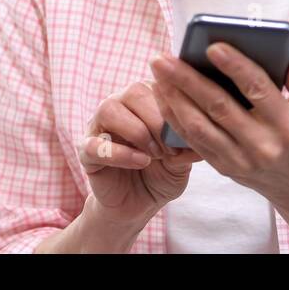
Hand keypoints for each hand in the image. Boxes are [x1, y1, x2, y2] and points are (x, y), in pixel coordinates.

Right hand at [78, 81, 203, 224]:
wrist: (139, 205)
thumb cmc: (161, 174)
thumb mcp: (182, 159)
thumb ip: (189, 142)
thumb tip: (202, 128)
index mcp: (144, 99)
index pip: (158, 84)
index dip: (174, 107)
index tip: (189, 133)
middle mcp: (119, 105)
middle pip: (133, 91)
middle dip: (156, 120)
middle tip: (170, 147)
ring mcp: (98, 126)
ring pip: (109, 109)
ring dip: (137, 131)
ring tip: (154, 154)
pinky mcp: (86, 151)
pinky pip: (95, 145)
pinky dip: (121, 154)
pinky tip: (141, 162)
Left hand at [149, 44, 288, 210]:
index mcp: (288, 124)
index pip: (258, 89)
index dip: (235, 67)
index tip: (212, 46)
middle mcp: (262, 145)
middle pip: (219, 107)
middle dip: (187, 80)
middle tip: (164, 57)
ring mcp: (240, 160)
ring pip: (199, 126)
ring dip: (173, 98)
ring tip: (157, 73)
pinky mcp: (224, 167)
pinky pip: (193, 141)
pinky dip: (174, 118)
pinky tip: (162, 95)